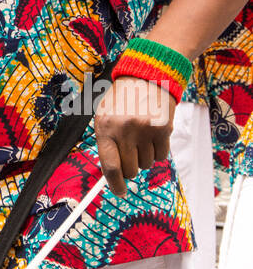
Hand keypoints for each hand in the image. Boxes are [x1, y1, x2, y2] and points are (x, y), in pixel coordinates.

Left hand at [94, 77, 174, 197]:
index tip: (120, 192)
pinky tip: (153, 135)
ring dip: (144, 157)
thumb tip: (111, 175)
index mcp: (105, 127)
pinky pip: (161, 156)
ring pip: (146, 164)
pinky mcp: (163, 129)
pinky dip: (158, 151)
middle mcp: (124, 130)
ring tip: (141, 137)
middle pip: (130, 170)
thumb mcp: (105, 116)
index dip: (115, 185)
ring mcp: (145, 130)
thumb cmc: (123, 99)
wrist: (147, 76)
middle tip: (131, 153)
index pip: (110, 167)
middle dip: (130, 168)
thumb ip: (105, 143)